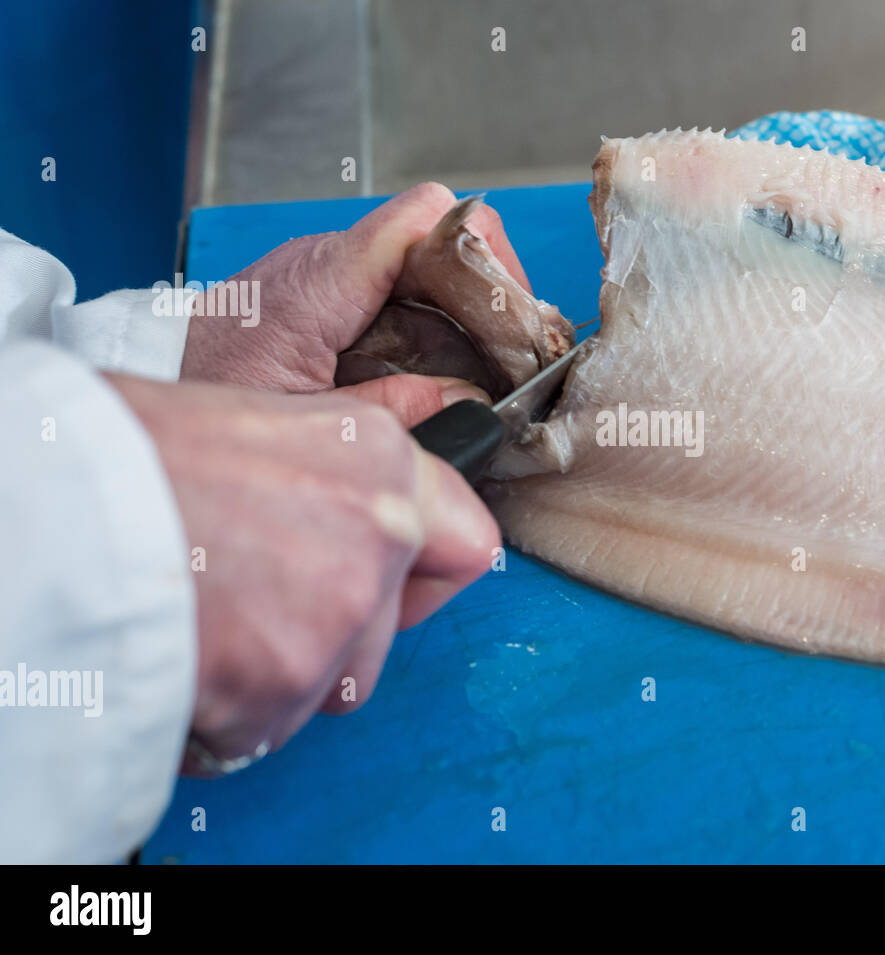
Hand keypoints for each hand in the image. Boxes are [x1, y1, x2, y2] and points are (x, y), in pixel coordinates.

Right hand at [107, 371, 499, 773]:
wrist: (49, 508)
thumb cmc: (126, 452)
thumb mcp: (255, 420)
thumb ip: (339, 463)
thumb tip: (389, 477)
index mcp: (377, 459)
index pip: (468, 542)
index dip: (427, 571)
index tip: (397, 578)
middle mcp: (378, 535)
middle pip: (394, 625)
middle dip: (339, 628)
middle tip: (262, 602)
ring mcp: (337, 615)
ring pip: (337, 680)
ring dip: (286, 671)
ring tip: (209, 622)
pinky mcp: (283, 687)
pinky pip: (271, 724)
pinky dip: (229, 711)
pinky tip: (182, 654)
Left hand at [179, 182, 530, 393]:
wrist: (155, 419)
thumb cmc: (218, 415)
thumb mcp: (314, 428)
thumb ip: (396, 414)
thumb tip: (473, 400)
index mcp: (319, 281)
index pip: (423, 215)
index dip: (482, 250)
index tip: (511, 308)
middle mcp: (322, 260)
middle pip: (435, 237)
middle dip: (483, 290)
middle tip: (511, 350)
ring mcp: (321, 270)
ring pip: (421, 260)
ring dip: (460, 308)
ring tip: (484, 363)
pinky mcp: (321, 289)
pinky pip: (396, 282)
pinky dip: (431, 316)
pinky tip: (441, 364)